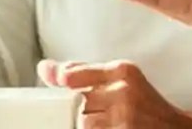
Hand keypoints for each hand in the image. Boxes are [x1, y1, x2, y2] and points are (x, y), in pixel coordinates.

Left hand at [38, 59, 191, 128]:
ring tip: (104, 124)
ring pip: (82, 124)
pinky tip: (108, 127)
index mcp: (122, 71)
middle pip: (76, 104)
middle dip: (79, 111)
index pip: (74, 75)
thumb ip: (85, 72)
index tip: (58, 83)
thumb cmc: (146, 105)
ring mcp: (123, 119)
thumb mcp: (122, 80)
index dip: (62, 82)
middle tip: (95, 112)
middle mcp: (122, 92)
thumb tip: (45, 68)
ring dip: (88, 127)